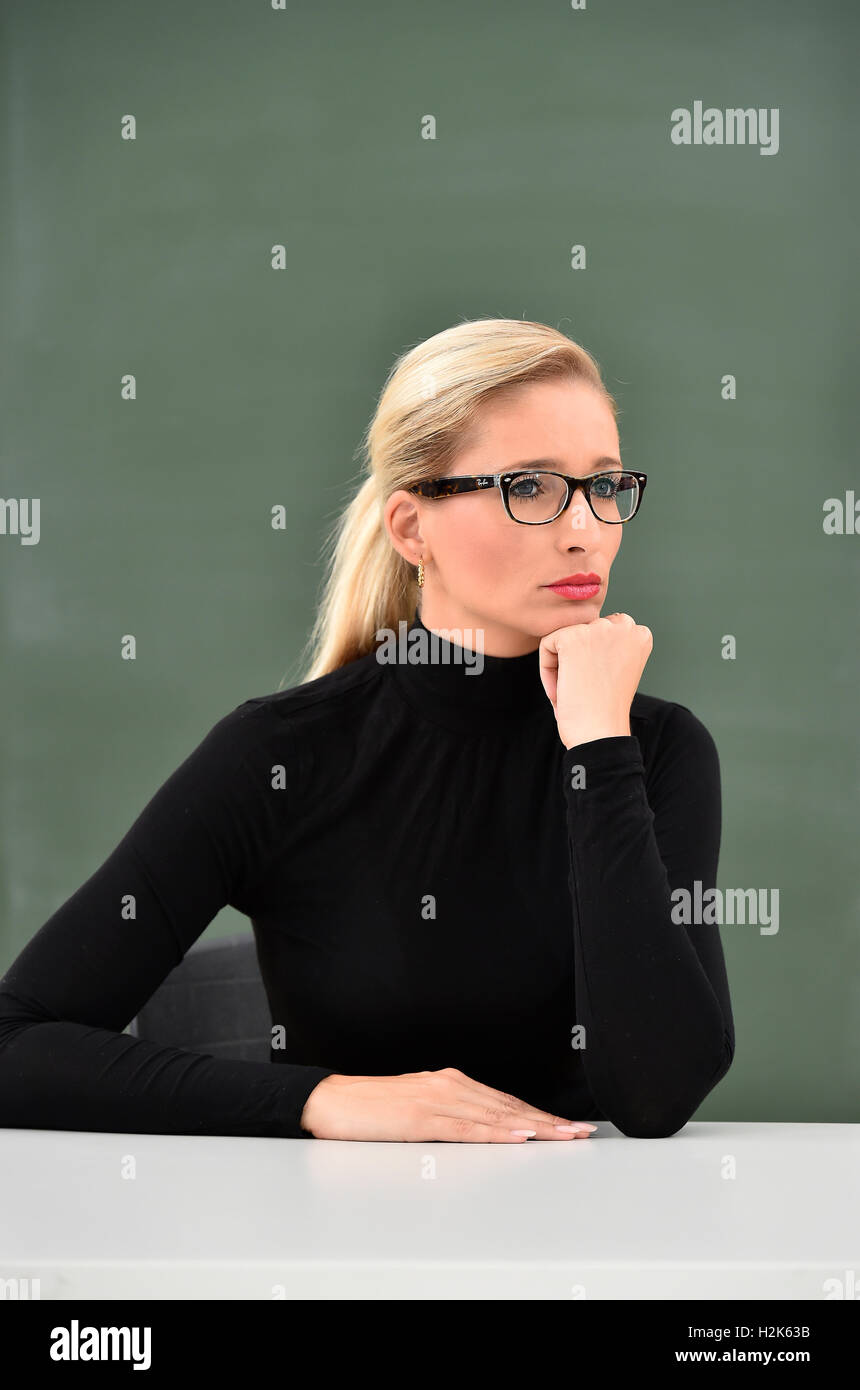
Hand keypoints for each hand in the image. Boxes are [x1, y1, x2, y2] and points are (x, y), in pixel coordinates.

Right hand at [300, 1068, 597, 1141]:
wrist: (331, 1100)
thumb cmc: (370, 1109)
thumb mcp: (418, 1111)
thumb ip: (449, 1118)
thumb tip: (481, 1132)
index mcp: (449, 1084)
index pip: (504, 1102)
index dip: (539, 1114)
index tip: (567, 1125)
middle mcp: (448, 1085)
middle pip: (508, 1106)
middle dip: (548, 1120)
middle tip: (580, 1132)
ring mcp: (436, 1100)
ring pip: (495, 1115)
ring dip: (532, 1125)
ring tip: (562, 1135)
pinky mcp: (421, 1117)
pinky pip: (465, 1127)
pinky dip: (495, 1131)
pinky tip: (516, 1135)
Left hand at [538, 613, 652, 748]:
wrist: (600, 734)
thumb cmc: (607, 710)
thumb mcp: (619, 670)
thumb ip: (609, 647)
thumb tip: (583, 635)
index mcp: (640, 634)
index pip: (603, 632)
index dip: (594, 661)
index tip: (596, 685)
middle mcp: (624, 626)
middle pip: (583, 632)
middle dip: (577, 660)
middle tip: (583, 690)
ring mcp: (598, 629)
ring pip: (564, 638)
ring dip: (562, 666)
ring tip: (572, 692)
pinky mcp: (571, 637)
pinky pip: (546, 646)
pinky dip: (547, 671)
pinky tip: (560, 693)